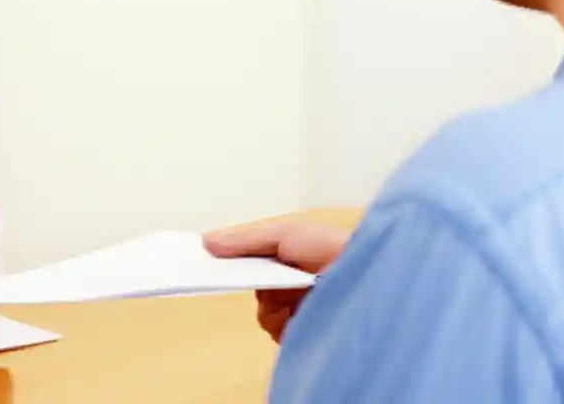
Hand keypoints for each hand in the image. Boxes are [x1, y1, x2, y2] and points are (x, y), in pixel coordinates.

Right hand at [203, 214, 348, 342]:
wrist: (367, 278)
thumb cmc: (331, 248)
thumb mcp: (285, 233)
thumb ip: (245, 239)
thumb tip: (207, 242)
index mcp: (284, 256)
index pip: (245, 259)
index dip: (223, 260)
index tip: (196, 259)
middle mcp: (288, 282)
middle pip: (247, 286)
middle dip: (243, 280)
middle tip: (228, 274)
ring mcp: (294, 307)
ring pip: (260, 311)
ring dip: (270, 301)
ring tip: (293, 289)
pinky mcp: (300, 331)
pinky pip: (273, 327)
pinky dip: (281, 319)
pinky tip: (300, 309)